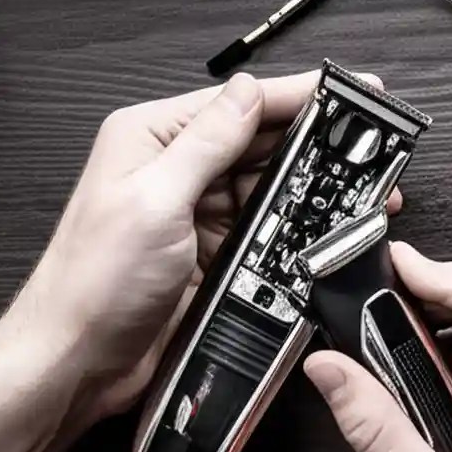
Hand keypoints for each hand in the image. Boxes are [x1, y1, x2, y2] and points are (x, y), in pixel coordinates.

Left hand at [17, 71, 397, 425]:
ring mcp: (194, 212)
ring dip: (313, 187)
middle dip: (318, 142)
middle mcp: (173, 169)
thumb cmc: (94, 281)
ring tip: (367, 188)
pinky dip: (296, 226)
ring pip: (268, 186)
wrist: (76, 361)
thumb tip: (249, 92)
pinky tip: (328, 225)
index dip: (299, 94)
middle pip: (260, 142)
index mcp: (151, 138)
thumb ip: (206, 143)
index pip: (239, 103)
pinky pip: (264, 229)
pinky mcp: (210, 251)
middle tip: (375, 144)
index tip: (353, 91)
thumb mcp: (155, 200)